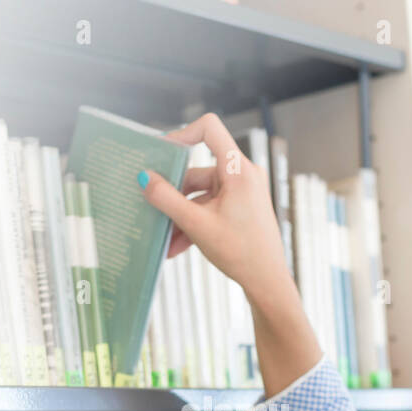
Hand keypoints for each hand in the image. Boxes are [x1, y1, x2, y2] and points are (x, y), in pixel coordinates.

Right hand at [138, 112, 294, 309]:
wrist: (267, 281)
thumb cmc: (241, 252)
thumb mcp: (197, 225)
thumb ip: (167, 199)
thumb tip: (143, 178)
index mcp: (238, 170)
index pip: (209, 128)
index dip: (182, 134)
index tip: (160, 153)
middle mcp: (242, 175)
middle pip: (197, 171)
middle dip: (173, 196)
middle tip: (151, 208)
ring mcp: (241, 191)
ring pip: (199, 195)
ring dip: (180, 217)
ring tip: (164, 241)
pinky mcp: (238, 207)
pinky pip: (208, 208)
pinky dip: (193, 224)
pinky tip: (176, 247)